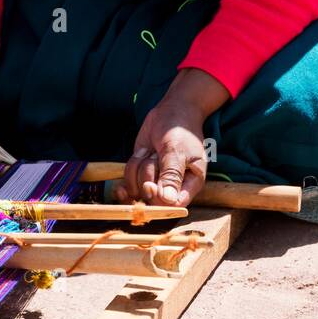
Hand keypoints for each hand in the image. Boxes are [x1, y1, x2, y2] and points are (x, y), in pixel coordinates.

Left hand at [119, 68, 229, 205]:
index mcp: (189, 185)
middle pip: (151, 199)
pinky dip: (132, 166)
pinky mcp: (141, 174)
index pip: (173, 206)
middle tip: (156, 156)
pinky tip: (142, 153)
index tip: (150, 185)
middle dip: (147, 176)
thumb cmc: (181, 130)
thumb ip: (172, 175)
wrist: (172, 112)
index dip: (158, 201)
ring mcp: (155, 182)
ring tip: (153, 151)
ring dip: (140, 166)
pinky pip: (128, 180)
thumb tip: (168, 200)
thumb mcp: (177, 151)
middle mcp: (172, 188)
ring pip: (137, 189)